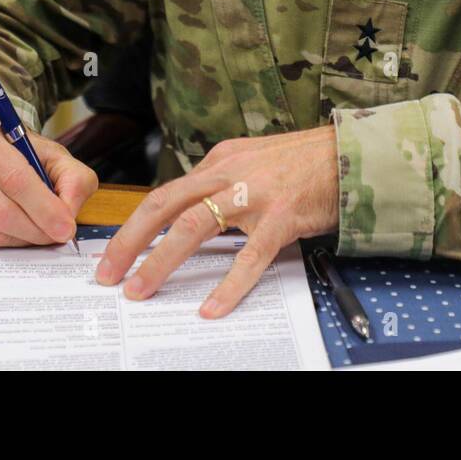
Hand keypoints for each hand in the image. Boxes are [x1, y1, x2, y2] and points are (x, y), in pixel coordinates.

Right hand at [0, 107, 98, 246]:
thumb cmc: (17, 152)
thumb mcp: (51, 153)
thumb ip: (72, 178)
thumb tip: (69, 213)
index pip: (14, 177)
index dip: (44, 208)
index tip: (66, 228)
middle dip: (33, 229)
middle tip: (55, 236)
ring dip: (18, 238)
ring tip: (38, 232)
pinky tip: (12, 230)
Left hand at [95, 124, 338, 317]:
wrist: (352, 153)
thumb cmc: (305, 163)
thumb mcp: (253, 162)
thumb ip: (222, 183)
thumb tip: (191, 212)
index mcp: (220, 160)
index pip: (166, 193)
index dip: (135, 225)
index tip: (114, 253)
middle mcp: (230, 172)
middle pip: (165, 205)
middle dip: (130, 241)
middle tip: (108, 274)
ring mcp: (255, 194)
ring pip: (194, 226)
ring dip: (160, 261)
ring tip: (140, 290)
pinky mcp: (282, 216)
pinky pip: (249, 257)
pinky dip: (228, 285)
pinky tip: (212, 308)